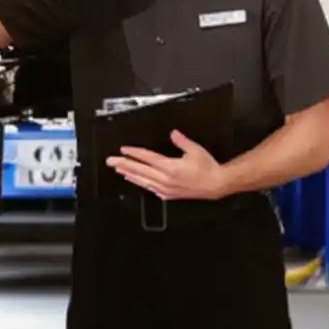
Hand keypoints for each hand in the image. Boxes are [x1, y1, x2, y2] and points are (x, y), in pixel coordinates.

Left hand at [106, 130, 229, 201]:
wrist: (217, 185)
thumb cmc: (208, 169)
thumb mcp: (195, 150)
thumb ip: (182, 141)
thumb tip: (173, 133)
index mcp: (171, 168)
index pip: (147, 158)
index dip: (134, 153)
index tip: (123, 150)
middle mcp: (166, 179)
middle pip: (140, 170)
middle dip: (124, 164)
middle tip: (111, 161)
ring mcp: (167, 188)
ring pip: (143, 181)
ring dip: (130, 175)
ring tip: (119, 170)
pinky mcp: (170, 194)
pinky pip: (151, 189)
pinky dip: (141, 184)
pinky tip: (136, 181)